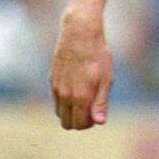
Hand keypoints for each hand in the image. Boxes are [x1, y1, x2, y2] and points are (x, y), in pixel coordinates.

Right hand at [50, 5, 113, 129]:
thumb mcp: (106, 80)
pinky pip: (56, 100)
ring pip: (59, 112)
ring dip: (71, 111)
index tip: (97, 113)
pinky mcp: (52, 80)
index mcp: (80, 97)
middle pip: (67, 123)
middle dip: (79, 121)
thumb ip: (101, 103)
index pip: (79, 124)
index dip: (90, 123)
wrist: (80, 34)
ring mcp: (56, 88)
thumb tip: (99, 122)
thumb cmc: (97, 56)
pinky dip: (65, 101)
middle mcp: (65, 95)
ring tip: (85, 98)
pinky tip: (76, 88)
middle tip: (91, 108)